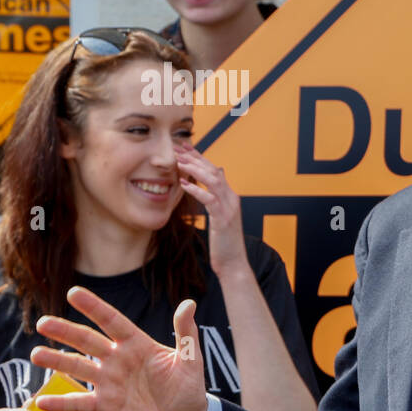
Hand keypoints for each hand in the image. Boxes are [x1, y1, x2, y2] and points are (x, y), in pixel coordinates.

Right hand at [29, 286, 208, 410]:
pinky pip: (79, 402)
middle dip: (66, 332)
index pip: (112, 322)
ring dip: (57, 361)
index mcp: (138, 344)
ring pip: (78, 368)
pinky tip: (41, 401)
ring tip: (36, 354)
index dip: (94, 308)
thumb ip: (186, 333)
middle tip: (43, 323)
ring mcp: (109, 382)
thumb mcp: (191, 361)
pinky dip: (61, 402)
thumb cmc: (189, 388)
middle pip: (88, 342)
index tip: (73, 292)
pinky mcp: (104, 406)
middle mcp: (118, 359)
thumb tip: (189, 303)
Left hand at [175, 145, 245, 275]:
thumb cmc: (223, 242)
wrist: (234, 263)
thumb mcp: (220, 216)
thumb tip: (217, 179)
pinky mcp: (223, 220)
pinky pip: (210, 199)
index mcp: (230, 197)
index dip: (199, 157)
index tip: (184, 147)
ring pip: (214, 180)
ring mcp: (229, 208)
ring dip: (195, 170)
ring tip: (179, 163)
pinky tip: (184, 184)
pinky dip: (197, 189)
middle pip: (214, 170)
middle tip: (177, 149)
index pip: (215, 170)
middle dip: (195, 158)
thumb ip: (217, 198)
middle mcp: (232, 199)